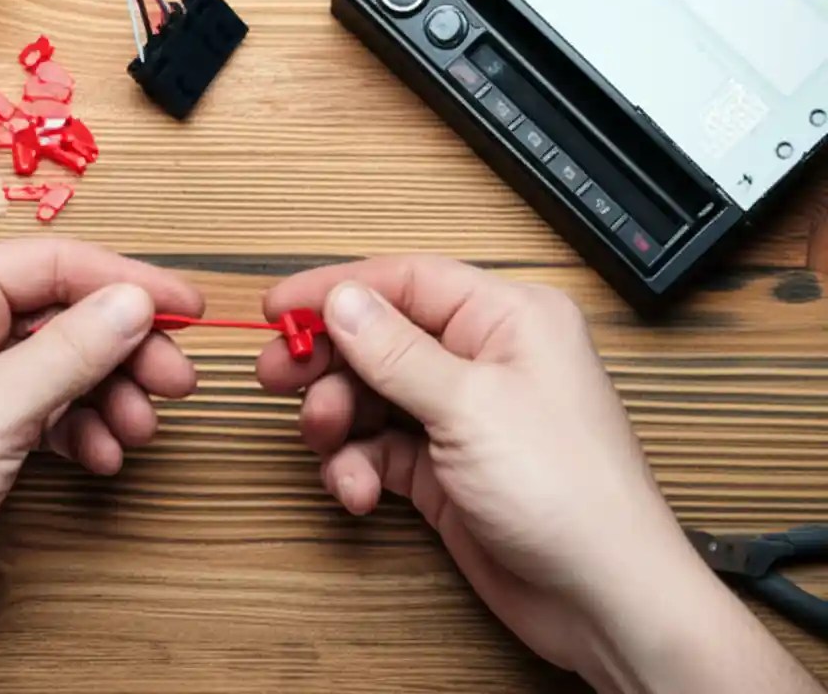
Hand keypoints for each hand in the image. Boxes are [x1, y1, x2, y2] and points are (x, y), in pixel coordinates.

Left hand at [0, 239, 202, 639]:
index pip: (56, 264)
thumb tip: (134, 301)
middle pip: (63, 316)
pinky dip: (75, 430)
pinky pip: (38, 409)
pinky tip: (99, 457)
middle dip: (124, 352)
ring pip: (57, 367)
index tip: (189, 309)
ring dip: (105, 398)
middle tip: (176, 383)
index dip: (130, 284)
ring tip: (137, 434)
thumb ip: (74, 350)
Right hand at [256, 256, 817, 691]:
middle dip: (328, 361)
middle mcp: (485, 360)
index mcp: (508, 320)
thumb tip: (342, 298)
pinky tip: (360, 491)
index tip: (278, 308)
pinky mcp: (446, 469)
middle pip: (380, 339)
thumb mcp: (470, 406)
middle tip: (277, 377)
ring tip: (328, 443)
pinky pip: (380, 449)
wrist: (601, 598)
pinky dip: (359, 467)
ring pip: (372, 397)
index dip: (336, 290)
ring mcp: (464, 417)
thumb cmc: (569, 493)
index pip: (406, 281)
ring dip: (339, 422)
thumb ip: (395, 350)